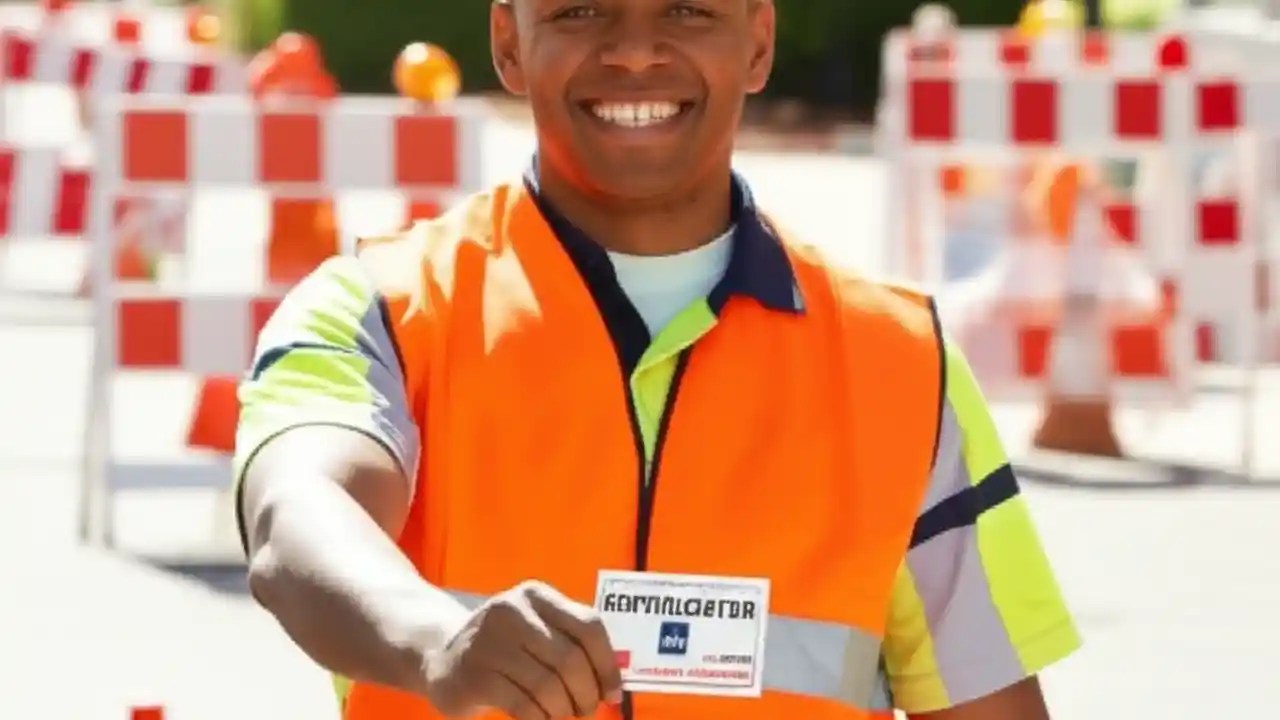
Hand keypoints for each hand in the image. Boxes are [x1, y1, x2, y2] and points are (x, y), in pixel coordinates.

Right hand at [423, 580, 623, 718]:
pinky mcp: (474, 676)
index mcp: (536, 595)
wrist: (440, 655)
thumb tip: (613, 685)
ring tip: (561, 716)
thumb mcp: (536, 631)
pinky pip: (524, 706)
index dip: (608, 665)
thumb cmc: (505, 647)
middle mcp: (512, 611)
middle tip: (585, 711)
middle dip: (586, 694)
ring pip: (548, 686)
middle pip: (571, 660)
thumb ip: (572, 645)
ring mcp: (489, 642)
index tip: (612, 693)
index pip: (589, 627)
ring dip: (563, 711)